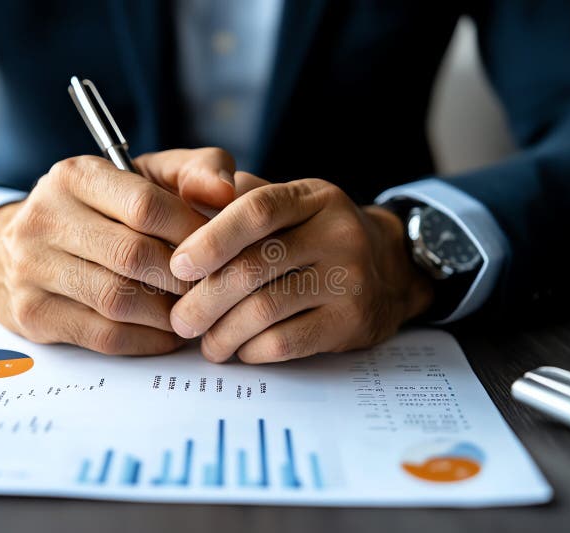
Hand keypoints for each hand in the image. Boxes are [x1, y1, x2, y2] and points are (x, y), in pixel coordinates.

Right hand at [0, 148, 236, 354]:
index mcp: (75, 176)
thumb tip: (226, 192)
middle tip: (213, 288)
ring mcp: (31, 268)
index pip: (146, 206)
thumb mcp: (148, 176)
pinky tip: (168, 334)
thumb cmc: (106, 210)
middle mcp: (44, 217)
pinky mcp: (31, 313)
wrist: (23, 246)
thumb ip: (195, 171)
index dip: (192, 233)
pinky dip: (147, 340)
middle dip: (183, 278)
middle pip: (133, 256)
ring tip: (194, 311)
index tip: (219, 250)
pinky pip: (103, 335)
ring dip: (167, 313)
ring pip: (118, 301)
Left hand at [168, 177, 433, 362]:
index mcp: (313, 198)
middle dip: (205, 299)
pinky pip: (286, 341)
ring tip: (205, 343)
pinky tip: (241, 350)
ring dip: (222, 333)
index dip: (211, 239)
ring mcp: (350, 279)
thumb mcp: (290, 205)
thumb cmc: (316, 237)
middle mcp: (337, 233)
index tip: (178, 266)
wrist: (391, 269)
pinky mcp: (352, 321)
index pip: (256, 210)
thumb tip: (183, 200)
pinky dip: (252, 349)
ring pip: (264, 309)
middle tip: (180, 321)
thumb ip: (240, 198)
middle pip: (253, 267)